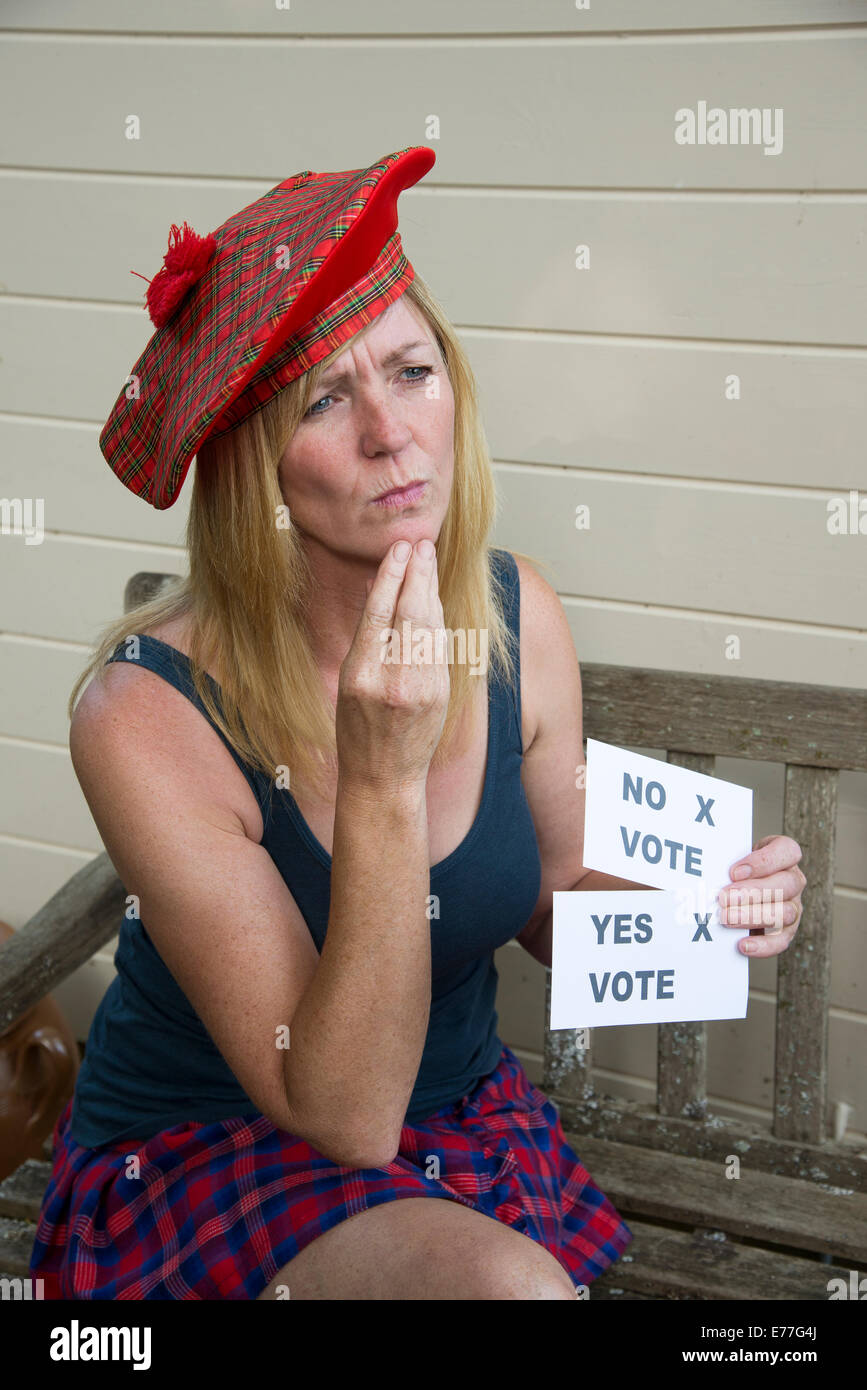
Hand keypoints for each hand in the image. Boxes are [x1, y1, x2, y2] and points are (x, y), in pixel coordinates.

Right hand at [335, 538, 449, 795]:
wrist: (384, 776)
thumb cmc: (358, 729)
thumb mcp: (348, 682)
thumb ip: (366, 637)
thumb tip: (378, 589)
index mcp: (359, 674)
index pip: (378, 613)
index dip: (391, 576)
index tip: (399, 550)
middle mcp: (391, 679)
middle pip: (409, 613)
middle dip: (418, 574)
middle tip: (422, 544)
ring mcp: (420, 687)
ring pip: (430, 626)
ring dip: (431, 590)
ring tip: (430, 562)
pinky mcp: (440, 693)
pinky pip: (441, 646)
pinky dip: (438, 618)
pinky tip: (435, 598)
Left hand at [717, 835, 806, 957]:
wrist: (742, 889)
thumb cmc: (740, 869)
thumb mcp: (736, 856)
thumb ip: (729, 859)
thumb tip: (708, 871)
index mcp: (785, 855)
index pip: (787, 851)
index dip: (762, 862)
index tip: (734, 872)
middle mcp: (794, 880)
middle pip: (786, 884)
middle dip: (752, 892)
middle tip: (724, 898)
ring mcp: (794, 905)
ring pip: (785, 912)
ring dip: (753, 916)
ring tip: (727, 919)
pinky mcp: (787, 930)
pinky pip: (781, 940)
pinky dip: (763, 945)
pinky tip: (743, 945)